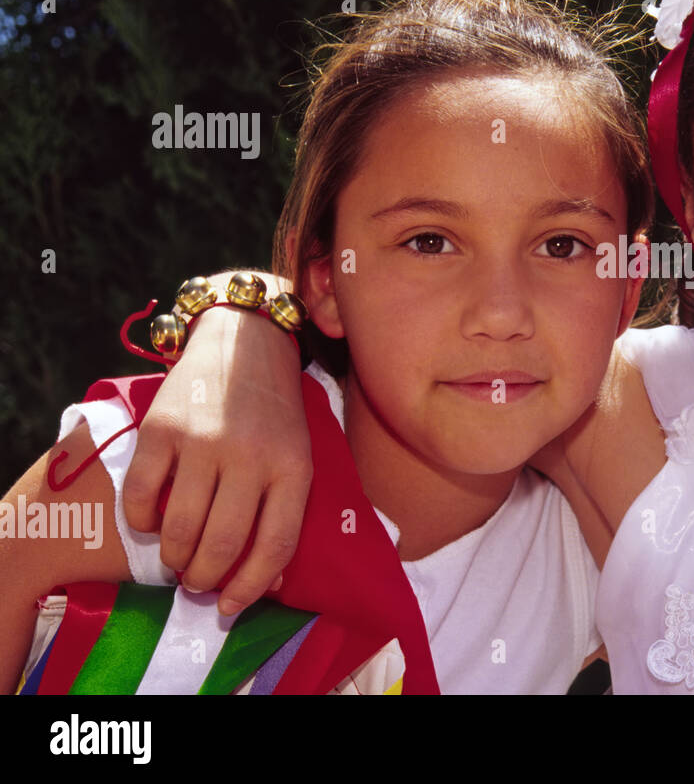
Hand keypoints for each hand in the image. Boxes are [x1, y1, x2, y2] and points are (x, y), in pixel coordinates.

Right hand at [123, 281, 310, 615]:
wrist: (244, 342)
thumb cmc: (275, 412)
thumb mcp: (298, 455)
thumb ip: (287, 509)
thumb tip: (269, 579)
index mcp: (292, 467)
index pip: (275, 545)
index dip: (252, 587)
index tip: (231, 606)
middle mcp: (249, 456)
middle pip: (222, 544)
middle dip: (204, 578)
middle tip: (197, 582)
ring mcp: (203, 442)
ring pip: (180, 529)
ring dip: (174, 559)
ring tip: (177, 560)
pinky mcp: (161, 429)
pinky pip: (141, 496)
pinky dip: (141, 523)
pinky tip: (151, 523)